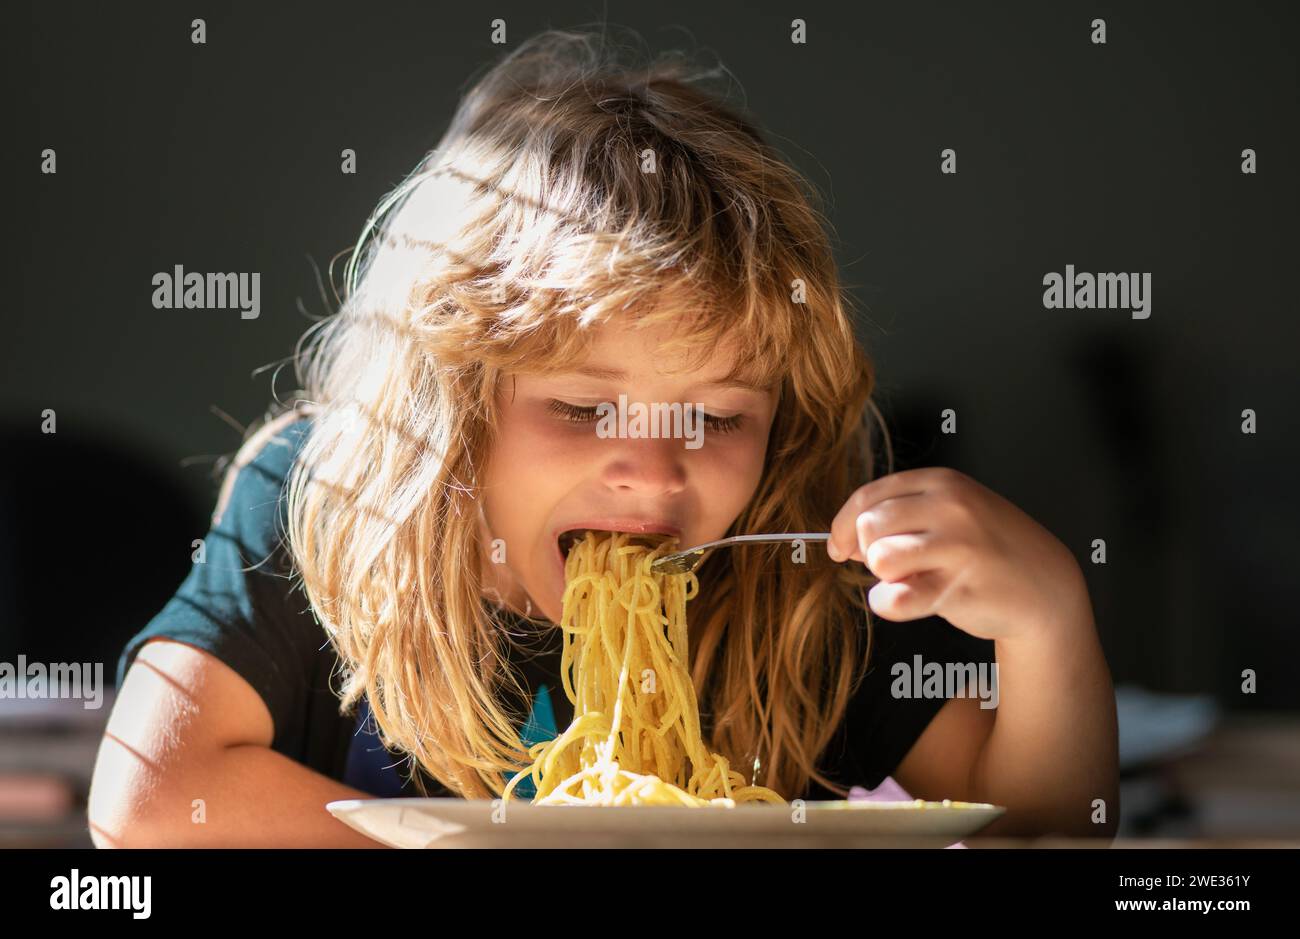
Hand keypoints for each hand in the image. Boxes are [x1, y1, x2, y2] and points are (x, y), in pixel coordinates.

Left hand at [826, 467, 1086, 641]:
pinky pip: (898, 598)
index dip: (843, 525)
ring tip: (910, 578)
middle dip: (868, 551)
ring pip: (881, 558)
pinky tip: (906, 601)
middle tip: (891, 565)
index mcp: (942, 482)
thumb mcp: (948, 514)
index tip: (839, 546)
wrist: (1045, 584)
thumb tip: (844, 540)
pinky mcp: (961, 587)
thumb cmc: (986, 549)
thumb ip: (899, 518)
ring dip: (884, 576)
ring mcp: (959, 546)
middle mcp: (951, 507)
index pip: (868, 496)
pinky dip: (889, 604)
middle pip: (869, 526)